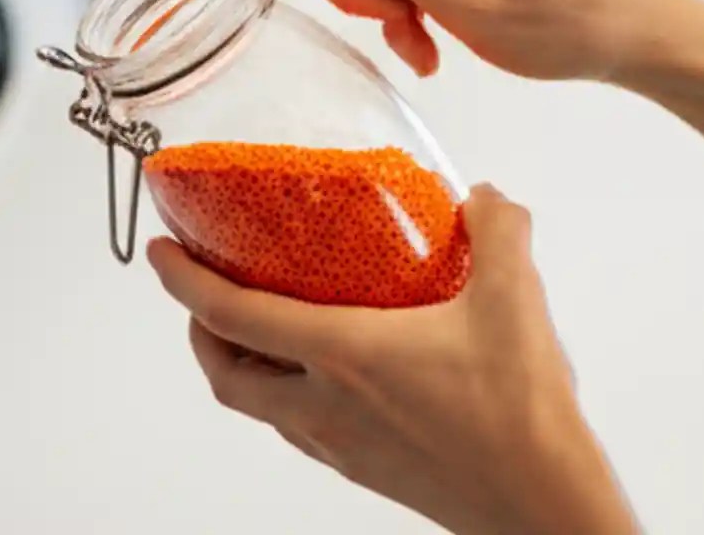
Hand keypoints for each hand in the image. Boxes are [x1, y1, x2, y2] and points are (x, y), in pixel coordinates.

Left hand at [148, 185, 637, 534]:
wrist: (542, 504)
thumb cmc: (520, 416)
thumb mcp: (514, 299)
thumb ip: (497, 231)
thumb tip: (484, 199)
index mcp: (343, 355)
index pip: (233, 315)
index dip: (184, 281)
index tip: (162, 253)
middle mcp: (324, 404)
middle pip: (224, 374)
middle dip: (198, 331)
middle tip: (205, 293)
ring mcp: (338, 443)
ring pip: (258, 406)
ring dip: (240, 366)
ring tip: (259, 327)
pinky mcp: (361, 467)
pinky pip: (296, 427)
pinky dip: (284, 394)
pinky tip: (325, 371)